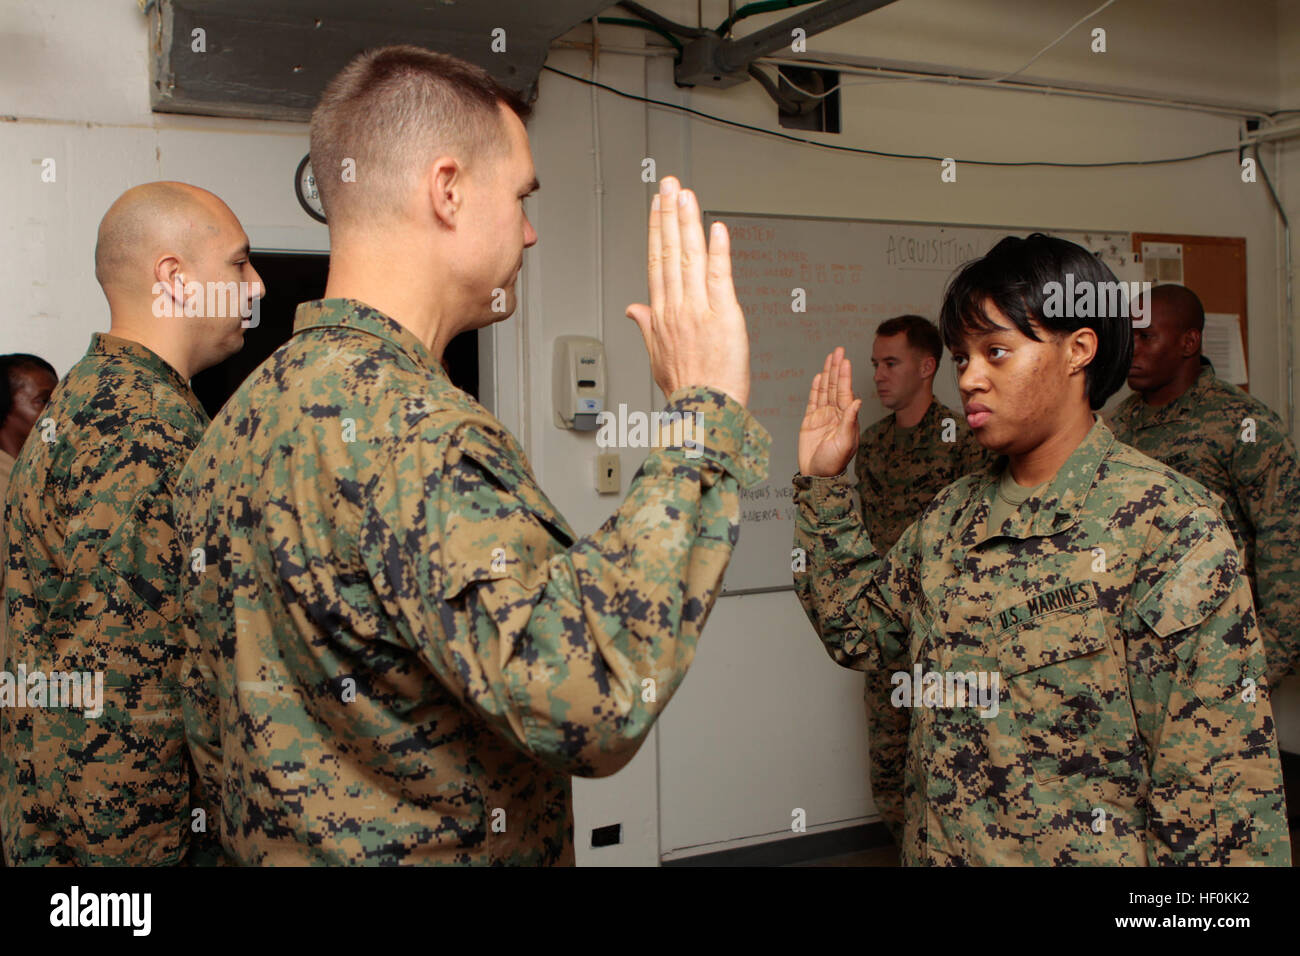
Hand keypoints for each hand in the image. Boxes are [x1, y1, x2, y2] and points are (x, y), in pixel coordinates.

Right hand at [625, 177, 749, 406]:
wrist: (705, 411)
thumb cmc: (686, 389)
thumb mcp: (657, 357)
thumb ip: (645, 326)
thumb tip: (633, 309)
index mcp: (662, 316)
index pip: (656, 262)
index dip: (656, 230)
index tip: (656, 206)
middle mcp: (676, 308)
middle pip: (669, 251)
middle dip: (668, 214)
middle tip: (669, 185)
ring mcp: (698, 309)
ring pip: (690, 257)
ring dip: (687, 222)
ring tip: (685, 195)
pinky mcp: (723, 315)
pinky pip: (719, 277)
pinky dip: (718, 251)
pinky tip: (716, 228)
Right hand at [798, 347, 861, 476]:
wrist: (817, 475)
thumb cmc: (834, 463)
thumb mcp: (845, 443)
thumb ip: (850, 421)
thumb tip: (857, 401)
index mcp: (846, 418)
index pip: (844, 391)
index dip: (844, 375)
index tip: (845, 360)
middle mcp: (835, 414)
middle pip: (835, 386)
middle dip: (836, 368)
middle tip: (838, 350)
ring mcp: (823, 417)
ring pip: (825, 390)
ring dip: (827, 374)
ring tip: (829, 357)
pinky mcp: (810, 422)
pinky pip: (813, 401)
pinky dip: (816, 388)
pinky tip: (818, 377)